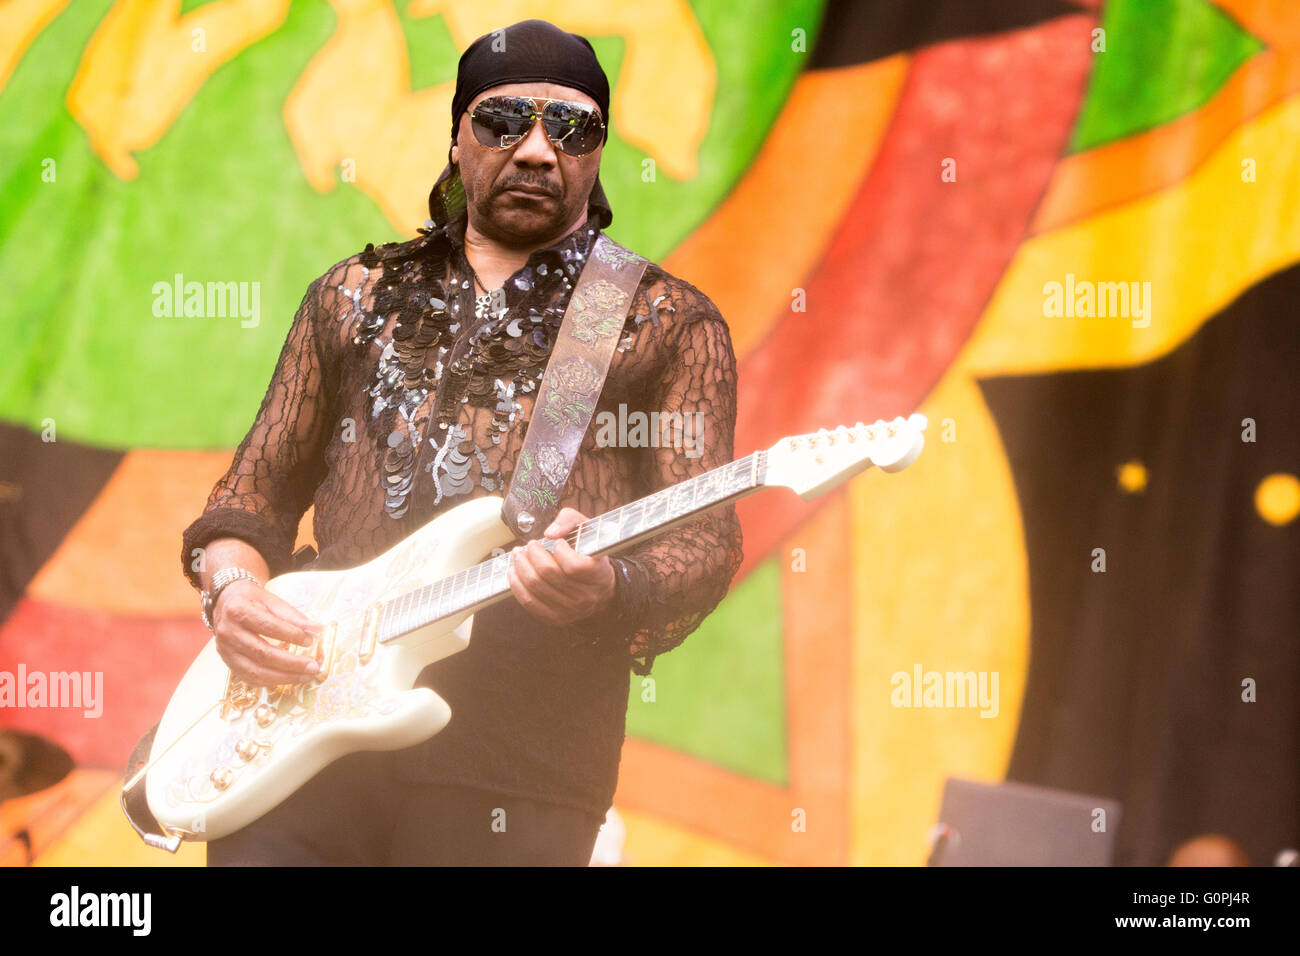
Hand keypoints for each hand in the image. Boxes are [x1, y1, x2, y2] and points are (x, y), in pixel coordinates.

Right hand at [211, 579, 323, 685]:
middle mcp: (228, 632)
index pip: (268, 626)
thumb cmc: (251, 600)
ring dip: (284, 677)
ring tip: (306, 676)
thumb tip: (318, 629)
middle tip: (313, 666)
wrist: (225, 604)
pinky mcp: (228, 663)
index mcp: (238, 611)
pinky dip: (270, 682)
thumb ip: (293, 616)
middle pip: (262, 653)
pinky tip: (288, 678)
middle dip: (292, 663)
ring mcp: (225, 650)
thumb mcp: (271, 600)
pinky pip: (249, 678)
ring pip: (255, 671)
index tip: (311, 640)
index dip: (291, 635)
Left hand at [507, 507, 615, 627]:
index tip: (558, 543)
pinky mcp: (555, 618)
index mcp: (598, 574)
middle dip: (533, 554)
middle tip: (530, 545)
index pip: (575, 566)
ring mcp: (570, 609)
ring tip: (518, 555)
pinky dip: (517, 585)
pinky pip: (529, 602)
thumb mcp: (588, 531)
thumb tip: (550, 532)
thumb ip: (570, 521)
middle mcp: (585, 596)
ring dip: (521, 566)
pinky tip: (514, 571)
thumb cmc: (591, 557)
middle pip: (548, 574)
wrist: (601, 591)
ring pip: (536, 586)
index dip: (561, 551)